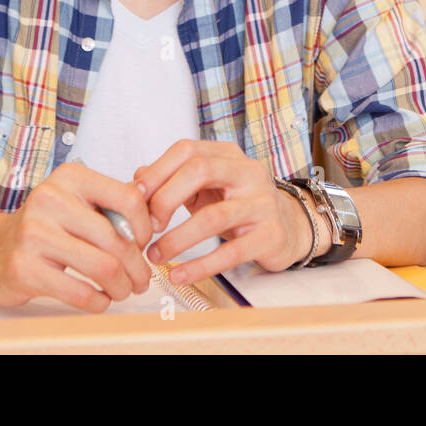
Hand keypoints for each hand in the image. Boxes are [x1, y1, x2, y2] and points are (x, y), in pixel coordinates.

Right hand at [0, 162, 153, 312]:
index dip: (146, 226)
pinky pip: (80, 292)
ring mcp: (34, 234)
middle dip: (138, 266)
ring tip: (124, 290)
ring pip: (103, 267)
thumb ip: (116, 200)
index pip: (128, 198)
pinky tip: (101, 299)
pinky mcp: (24, 268)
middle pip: (118, 239)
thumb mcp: (78, 201)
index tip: (145, 243)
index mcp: (70, 178)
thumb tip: (159, 203)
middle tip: (142, 278)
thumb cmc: (46, 226)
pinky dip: (99, 301)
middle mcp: (50, 199)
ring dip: (123, 286)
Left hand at [133, 139, 319, 283]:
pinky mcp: (269, 236)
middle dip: (165, 199)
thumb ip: (173, 179)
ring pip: (213, 216)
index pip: (187, 150)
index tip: (135, 198)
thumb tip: (136, 179)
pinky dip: (200, 266)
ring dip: (177, 239)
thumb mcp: (208, 186)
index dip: (157, 173)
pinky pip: (230, 253)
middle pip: (200, 171)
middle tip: (148, 228)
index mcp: (229, 156)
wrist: (289, 227)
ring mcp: (262, 203)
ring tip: (154, 256)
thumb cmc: (239, 204)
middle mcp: (249, 173)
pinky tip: (179, 275)